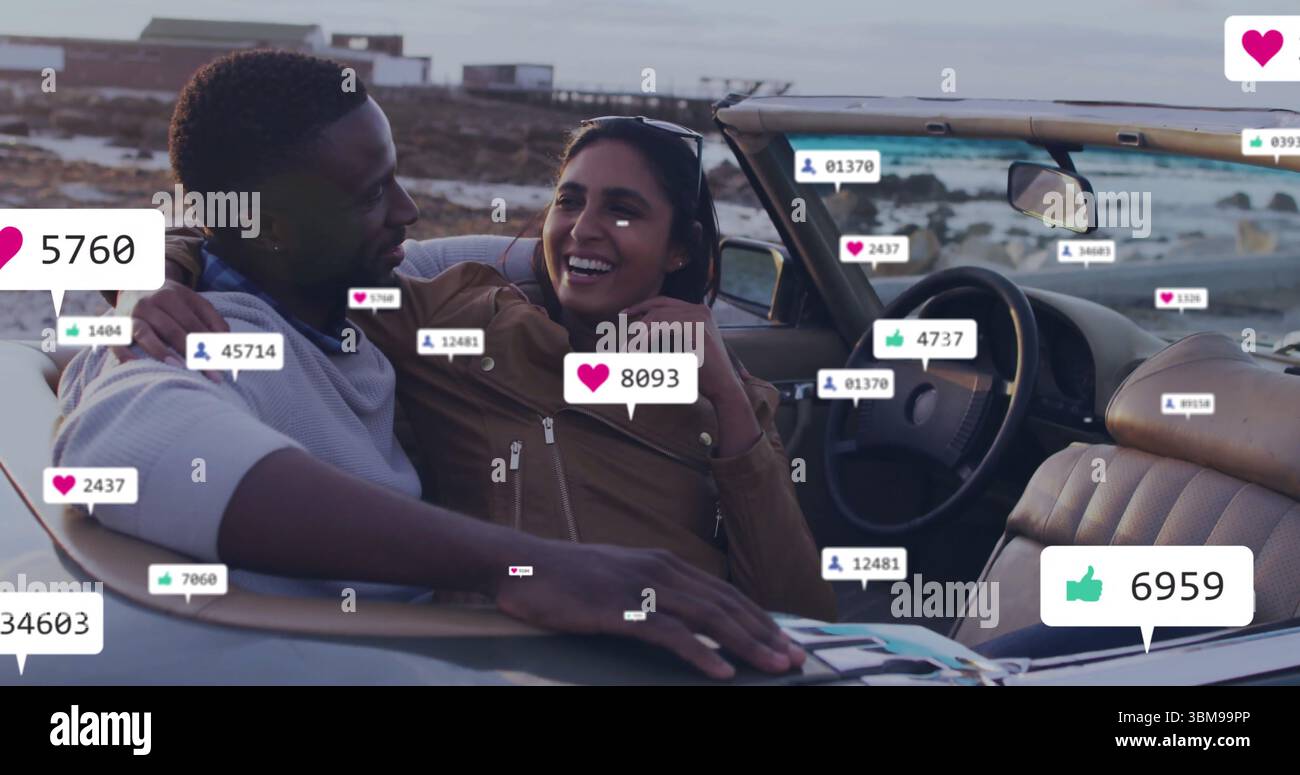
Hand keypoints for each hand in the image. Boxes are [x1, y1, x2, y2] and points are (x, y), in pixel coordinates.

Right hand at [112, 279, 228, 380]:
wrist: (135, 282)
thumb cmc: (172, 301)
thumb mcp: (194, 302)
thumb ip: (213, 321)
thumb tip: (228, 345)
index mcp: (174, 296)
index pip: (196, 324)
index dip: (212, 345)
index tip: (225, 365)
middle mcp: (151, 303)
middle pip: (174, 330)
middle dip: (194, 354)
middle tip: (211, 376)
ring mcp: (131, 314)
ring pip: (145, 333)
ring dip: (161, 351)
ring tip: (178, 368)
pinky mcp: (116, 326)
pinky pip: (117, 341)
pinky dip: (125, 354)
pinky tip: (136, 366)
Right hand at [495, 540, 804, 678]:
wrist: (520, 564)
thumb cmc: (566, 577)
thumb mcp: (619, 578)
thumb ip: (653, 592)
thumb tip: (684, 617)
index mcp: (664, 563)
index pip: (724, 593)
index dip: (759, 619)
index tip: (785, 642)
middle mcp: (660, 569)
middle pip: (726, 605)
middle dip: (766, 634)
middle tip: (795, 660)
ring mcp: (641, 587)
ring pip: (708, 618)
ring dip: (746, 645)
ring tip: (773, 667)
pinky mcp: (620, 608)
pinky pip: (669, 634)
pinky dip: (700, 652)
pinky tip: (720, 670)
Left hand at [621, 296, 737, 400]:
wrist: (724, 388)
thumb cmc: (702, 374)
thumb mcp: (681, 350)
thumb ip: (665, 337)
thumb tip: (638, 331)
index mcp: (698, 312)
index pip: (664, 302)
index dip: (642, 306)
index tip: (623, 315)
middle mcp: (700, 310)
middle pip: (659, 307)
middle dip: (638, 319)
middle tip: (622, 334)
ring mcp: (701, 317)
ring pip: (659, 317)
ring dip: (641, 333)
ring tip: (629, 349)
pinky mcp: (698, 329)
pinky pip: (664, 327)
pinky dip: (648, 338)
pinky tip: (639, 350)